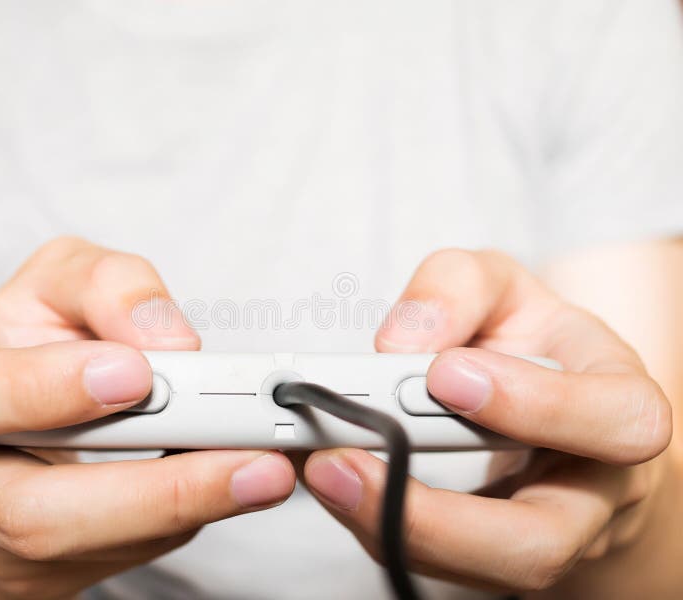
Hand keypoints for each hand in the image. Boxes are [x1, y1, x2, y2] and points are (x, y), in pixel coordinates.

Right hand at [0, 237, 294, 599]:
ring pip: (82, 549)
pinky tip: (232, 486)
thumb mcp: (52, 284)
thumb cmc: (16, 345)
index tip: (138, 375)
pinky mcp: (38, 571)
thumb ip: (107, 285)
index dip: (42, 389)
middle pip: (32, 511)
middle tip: (250, 459)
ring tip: (265, 475)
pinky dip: (182, 520)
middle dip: (154, 490)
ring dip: (185, 514)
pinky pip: (118, 556)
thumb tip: (172, 342)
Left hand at [303, 249, 673, 593]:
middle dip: (435, 518)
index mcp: (617, 405)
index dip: (537, 404)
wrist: (545, 402)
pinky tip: (336, 483)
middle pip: (540, 545)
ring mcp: (546, 537)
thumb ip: (456, 290)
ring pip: (480, 575)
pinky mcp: (493, 558)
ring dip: (389, 529)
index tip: (444, 374)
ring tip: (324, 472)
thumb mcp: (500, 286)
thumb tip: (401, 345)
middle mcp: (592, 489)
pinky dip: (378, 527)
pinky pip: (438, 566)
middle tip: (344, 462)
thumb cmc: (527, 342)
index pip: (619, 420)